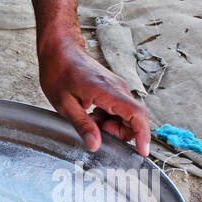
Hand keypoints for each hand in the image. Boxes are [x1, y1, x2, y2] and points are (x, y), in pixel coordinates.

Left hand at [38, 35, 150, 155]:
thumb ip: (82, 125)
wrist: (60, 50)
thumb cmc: (58, 73)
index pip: (136, 114)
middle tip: (97, 130)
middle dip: (120, 132)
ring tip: (91, 120)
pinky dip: (110, 117)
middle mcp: (118, 88)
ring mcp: (117, 87)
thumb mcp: (64, 105)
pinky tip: (92, 114)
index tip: (141, 151)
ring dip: (114, 125)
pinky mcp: (114, 88)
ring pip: (128, 114)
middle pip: (135, 118)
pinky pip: (120, 108)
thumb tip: (95, 145)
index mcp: (107, 91)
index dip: (142, 135)